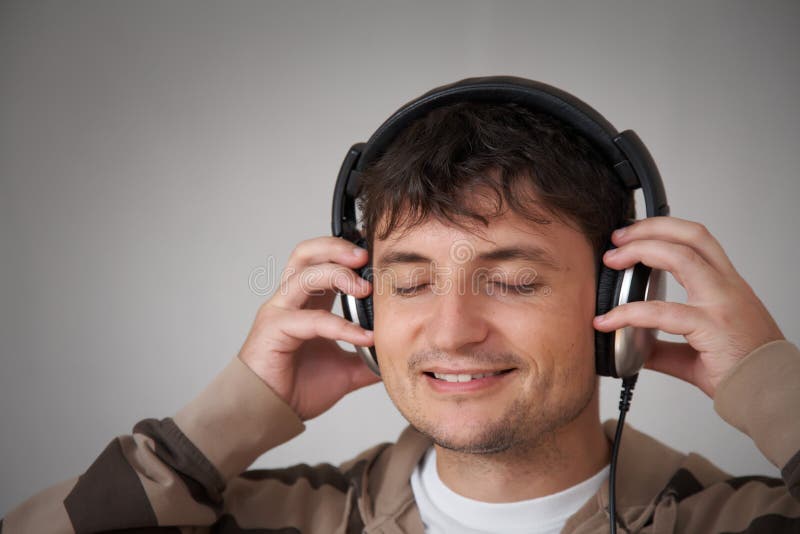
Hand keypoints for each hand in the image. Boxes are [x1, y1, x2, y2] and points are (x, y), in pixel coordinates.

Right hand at [237, 237, 378, 419]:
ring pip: (305, 274)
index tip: (377, 252)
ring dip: (338, 274)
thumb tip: (398, 357)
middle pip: (307, 253)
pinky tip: (365, 337)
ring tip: (365, 288)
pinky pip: (312, 320)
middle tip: (366, 256)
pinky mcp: (275, 329)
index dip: (348, 251)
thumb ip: (369, 359)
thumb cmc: (297, 388)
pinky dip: (342, 326)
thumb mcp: (346, 370)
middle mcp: (292, 300)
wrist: (270, 413)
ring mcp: (280, 311)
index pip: (324, 261)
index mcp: (308, 303)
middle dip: (337, 247)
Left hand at [592, 216, 784, 397]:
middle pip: (691, 236)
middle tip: (617, 239)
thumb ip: (664, 346)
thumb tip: (634, 346)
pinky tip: (608, 320)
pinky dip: (628, 312)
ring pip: (681, 257)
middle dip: (650, 228)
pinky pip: (662, 311)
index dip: (662, 230)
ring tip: (612, 261)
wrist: (769, 395)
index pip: (696, 241)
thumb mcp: (698, 350)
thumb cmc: (742, 370)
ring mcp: (721, 302)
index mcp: (725, 286)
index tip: (631, 236)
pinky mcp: (712, 325)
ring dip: (641, 251)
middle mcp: (727, 287)